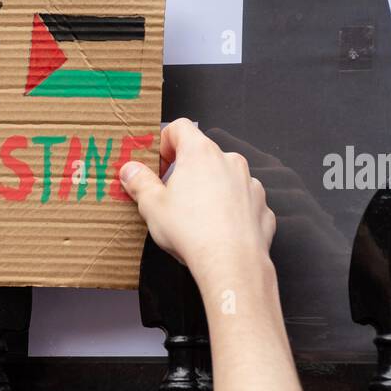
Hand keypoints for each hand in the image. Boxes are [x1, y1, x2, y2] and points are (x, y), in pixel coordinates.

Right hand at [120, 119, 274, 283]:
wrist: (230, 262)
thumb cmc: (192, 232)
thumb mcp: (152, 206)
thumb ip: (139, 183)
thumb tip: (130, 170)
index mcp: (200, 154)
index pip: (179, 128)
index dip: (164, 142)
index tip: (158, 164)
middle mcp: (229, 161)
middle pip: (203, 154)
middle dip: (186, 171)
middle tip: (171, 196)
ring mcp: (249, 182)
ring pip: (224, 177)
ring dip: (209, 190)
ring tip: (195, 218)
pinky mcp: (261, 205)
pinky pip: (241, 201)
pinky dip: (229, 210)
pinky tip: (217, 230)